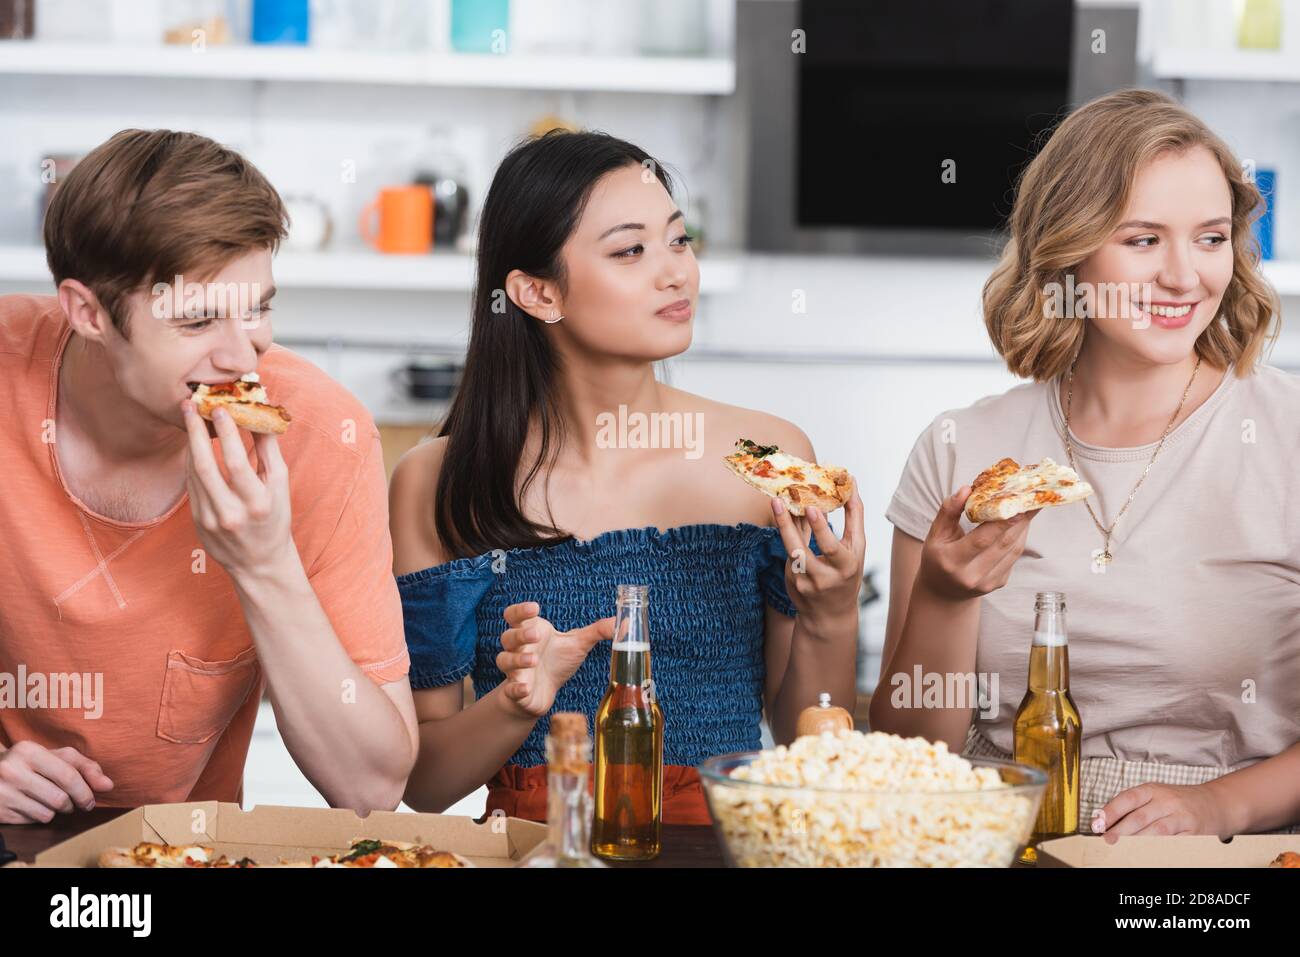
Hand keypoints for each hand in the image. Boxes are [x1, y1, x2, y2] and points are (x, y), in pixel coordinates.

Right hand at [0, 742, 113, 823]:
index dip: (85, 791)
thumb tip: (108, 785)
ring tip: (50, 801)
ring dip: (56, 812)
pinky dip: (38, 816)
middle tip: (73, 803)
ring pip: (46, 814)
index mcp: (29, 751)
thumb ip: (85, 767)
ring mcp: (2, 792)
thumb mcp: (55, 757)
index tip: (91, 801)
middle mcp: (12, 770)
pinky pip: (31, 821)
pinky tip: (33, 805)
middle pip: (59, 799)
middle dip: (72, 804)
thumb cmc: (30, 763)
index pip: (68, 776)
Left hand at [182, 400, 292, 577]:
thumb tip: (260, 413)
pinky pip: (191, 485)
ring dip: (190, 443)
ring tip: (189, 418)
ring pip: (193, 474)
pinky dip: (191, 461)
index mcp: (258, 504)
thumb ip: (269, 449)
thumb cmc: (274, 518)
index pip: (238, 463)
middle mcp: (232, 514)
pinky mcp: (197, 523)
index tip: (220, 408)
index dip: (227, 434)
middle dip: (195, 432)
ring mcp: (210, 520)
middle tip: (190, 405)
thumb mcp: (280, 485)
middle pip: (206, 466)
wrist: (259, 562)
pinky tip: (193, 445)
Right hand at [494, 602, 614, 718]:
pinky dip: (515, 688)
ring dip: (517, 659)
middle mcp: (519, 649)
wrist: (544, 692)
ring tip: (534, 659)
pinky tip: (525, 687)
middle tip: (536, 634)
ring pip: (504, 660)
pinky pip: (510, 689)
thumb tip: (624, 621)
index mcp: (531, 630)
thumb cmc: (557, 661)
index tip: (534, 608)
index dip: (520, 610)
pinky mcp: (517, 691)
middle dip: (520, 634)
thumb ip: (598, 631)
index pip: (514, 615)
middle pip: (508, 636)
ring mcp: (515, 670)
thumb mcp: (578, 644)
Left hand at [771, 490, 865, 625]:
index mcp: (845, 567)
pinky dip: (787, 530)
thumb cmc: (847, 573)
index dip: (821, 529)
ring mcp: (804, 582)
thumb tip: (850, 483)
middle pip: (801, 551)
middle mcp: (824, 578)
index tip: (810, 507)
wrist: (830, 614)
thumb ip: (854, 517)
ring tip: (776, 502)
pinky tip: (783, 513)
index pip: (832, 548)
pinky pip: (788, 551)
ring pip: (790, 550)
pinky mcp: (792, 581)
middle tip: (780, 501)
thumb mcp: (856, 548)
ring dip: (783, 525)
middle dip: (790, 525)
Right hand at [916, 486, 1039, 600]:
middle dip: (1019, 519)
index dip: (1001, 522)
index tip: (1017, 504)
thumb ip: (948, 511)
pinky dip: (1019, 537)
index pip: (981, 540)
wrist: (943, 592)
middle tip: (1030, 498)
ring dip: (1023, 527)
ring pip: (1013, 550)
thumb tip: (966, 489)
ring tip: (1031, 506)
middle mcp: (970, 575)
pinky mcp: (999, 583)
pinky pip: (1014, 556)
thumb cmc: (938, 557)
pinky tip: (1020, 523)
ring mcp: (987, 582)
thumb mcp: (935, 534)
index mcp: (951, 561)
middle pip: (1003, 544)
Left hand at [1093, 782, 1228, 839]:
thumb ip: (1133, 806)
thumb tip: (1104, 821)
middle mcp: (1168, 801)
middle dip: (1121, 830)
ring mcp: (1182, 817)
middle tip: (1107, 841)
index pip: (1128, 798)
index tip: (1097, 823)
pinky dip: (1160, 849)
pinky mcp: (1195, 833)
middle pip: (1140, 817)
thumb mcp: (1156, 796)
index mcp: (1153, 790)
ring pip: (1157, 831)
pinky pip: (1175, 843)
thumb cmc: (1178, 802)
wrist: (1216, 804)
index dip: (1111, 811)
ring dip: (1138, 842)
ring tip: (1123, 850)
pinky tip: (1147, 854)